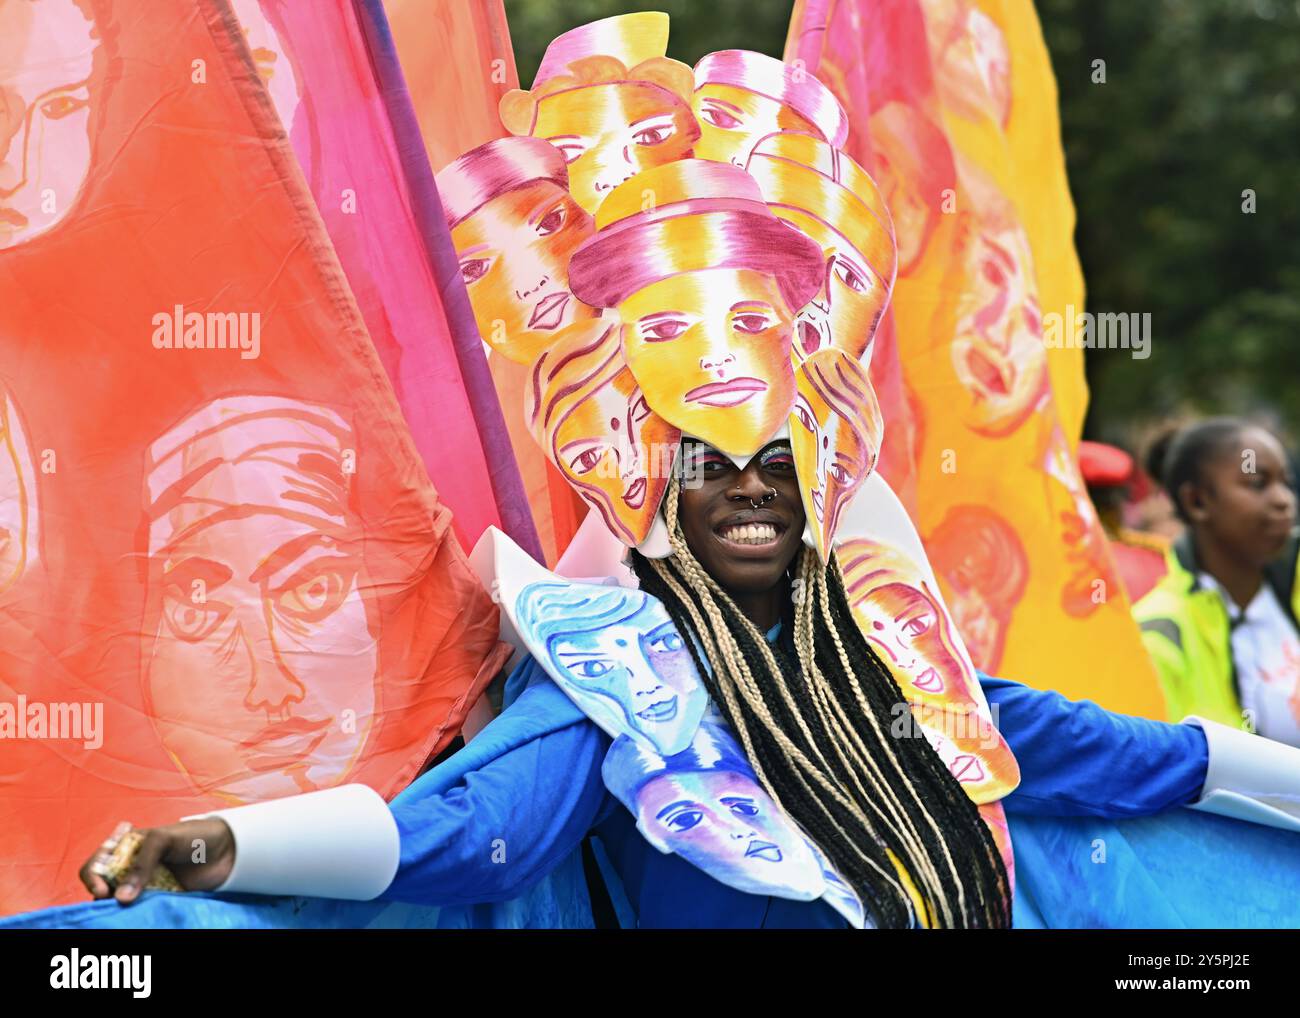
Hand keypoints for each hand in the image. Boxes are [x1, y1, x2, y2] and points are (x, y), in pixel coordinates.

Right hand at [79, 818, 235, 904]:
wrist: (226, 851)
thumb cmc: (193, 836)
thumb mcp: (162, 840)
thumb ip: (141, 864)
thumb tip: (121, 898)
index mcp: (125, 849)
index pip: (94, 866)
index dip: (92, 878)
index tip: (104, 890)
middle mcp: (130, 869)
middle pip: (102, 889)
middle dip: (103, 897)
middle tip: (114, 902)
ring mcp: (143, 886)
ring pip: (119, 904)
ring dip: (119, 909)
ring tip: (129, 911)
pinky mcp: (158, 900)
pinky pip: (140, 913)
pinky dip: (137, 916)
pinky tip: (141, 916)